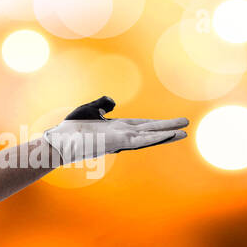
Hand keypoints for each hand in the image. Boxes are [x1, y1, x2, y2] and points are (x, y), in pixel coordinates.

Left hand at [43, 96, 187, 165]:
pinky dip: (154, 138)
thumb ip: (103, 103)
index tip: (171, 123)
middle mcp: (122, 135)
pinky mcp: (118, 143)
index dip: (157, 124)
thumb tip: (113, 103)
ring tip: (184, 132)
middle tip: (186, 127)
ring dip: (166, 135)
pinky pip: (140, 141)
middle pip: (150, 131)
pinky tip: (168, 135)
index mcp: (117, 128)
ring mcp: (121, 140)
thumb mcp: (90, 109)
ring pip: (148, 137)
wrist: (60, 140)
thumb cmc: (71, 128)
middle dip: (167, 129)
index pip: (142, 126)